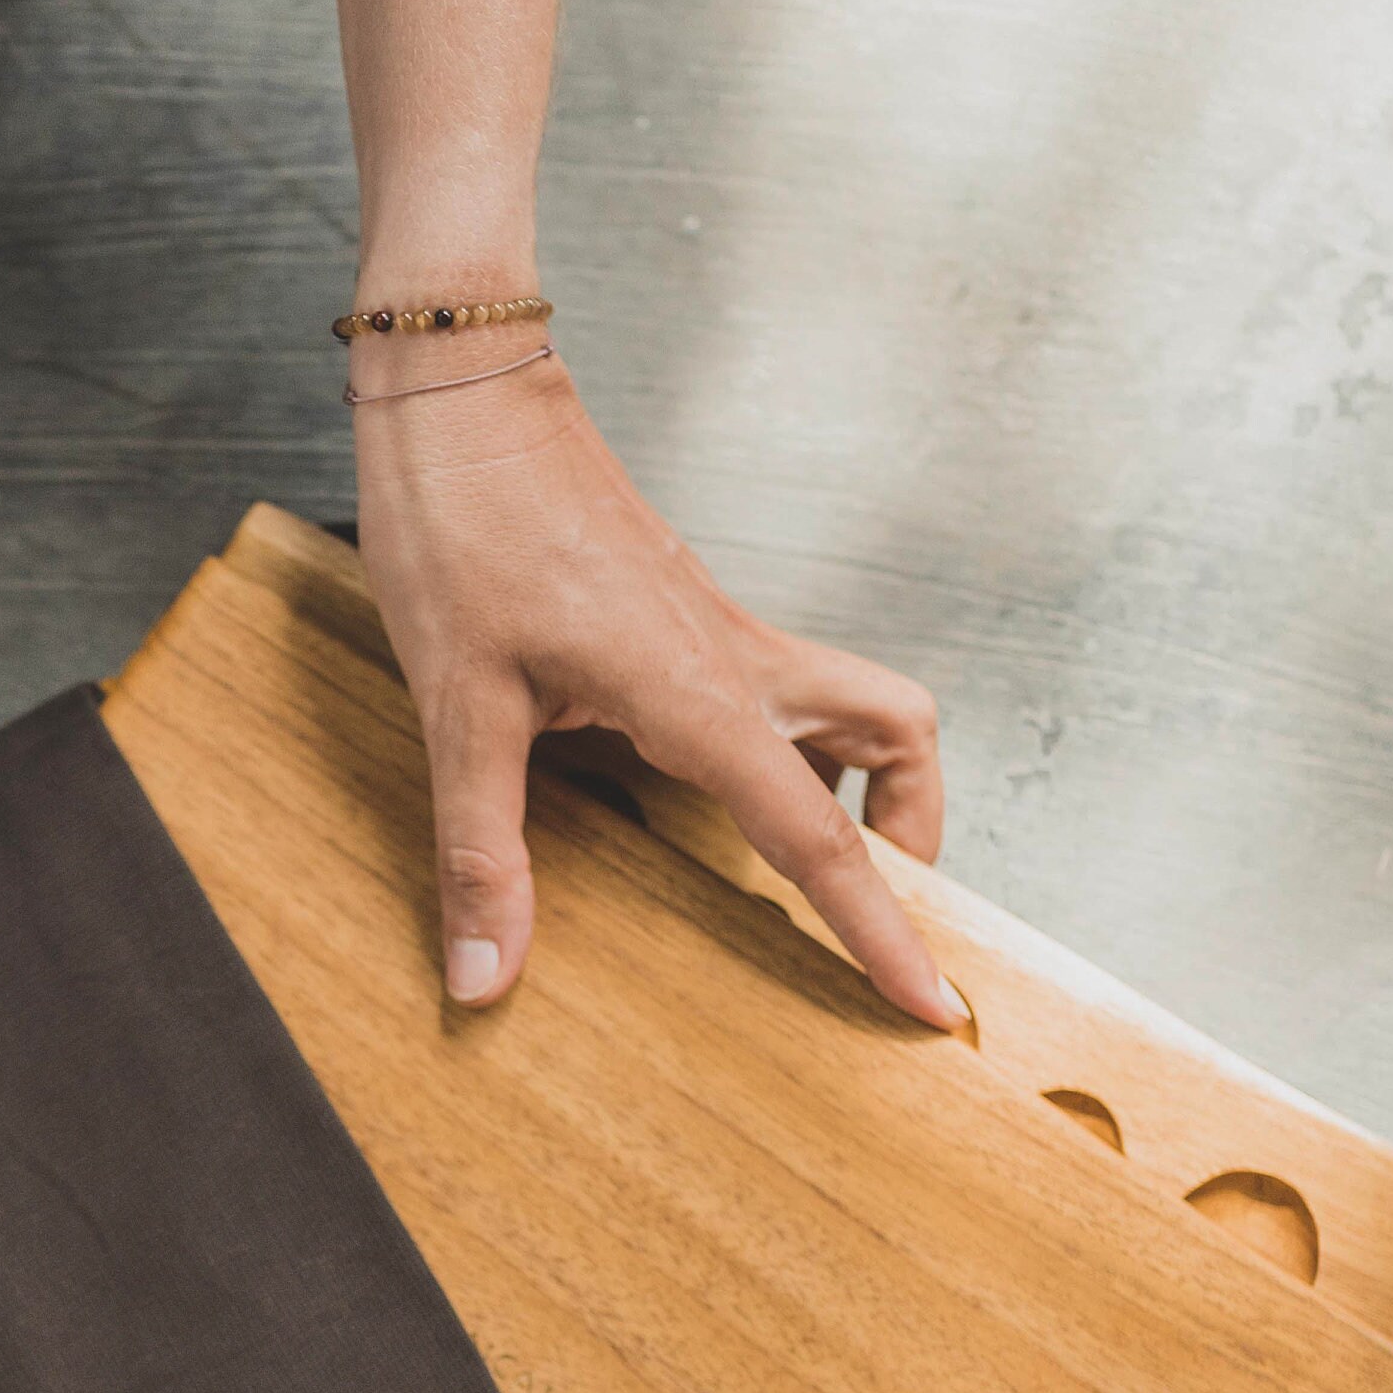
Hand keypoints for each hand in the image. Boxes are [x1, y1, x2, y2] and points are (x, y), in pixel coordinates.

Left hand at [352, 349, 961, 1023]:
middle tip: (869, 908)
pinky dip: (791, 751)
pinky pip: (785, 693)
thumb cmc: (460, 524)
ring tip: (800, 864)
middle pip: (900, 739)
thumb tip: (485, 978)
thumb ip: (482, 851)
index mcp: (699, 694)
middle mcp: (737, 661)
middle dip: (911, 832)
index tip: (936, 1005)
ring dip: (865, 783)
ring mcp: (721, 631)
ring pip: (856, 705)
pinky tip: (706, 789)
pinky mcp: (689, 614)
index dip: (883, 931)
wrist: (460, 387)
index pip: (821, 838)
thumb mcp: (456, 706)